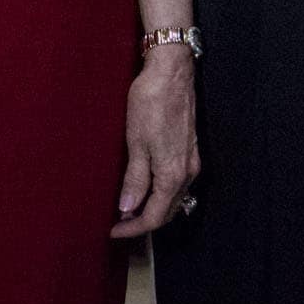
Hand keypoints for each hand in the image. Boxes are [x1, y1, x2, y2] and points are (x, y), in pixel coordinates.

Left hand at [113, 49, 199, 237]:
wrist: (171, 72)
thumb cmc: (150, 103)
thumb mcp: (136, 143)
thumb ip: (135, 179)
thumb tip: (128, 209)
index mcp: (173, 175)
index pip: (155, 216)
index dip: (133, 228)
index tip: (113, 231)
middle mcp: (187, 173)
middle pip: (168, 211)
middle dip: (144, 221)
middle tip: (119, 224)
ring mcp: (191, 161)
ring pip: (174, 197)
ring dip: (153, 207)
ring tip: (129, 208)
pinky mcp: (189, 148)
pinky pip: (177, 183)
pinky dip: (161, 192)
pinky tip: (146, 186)